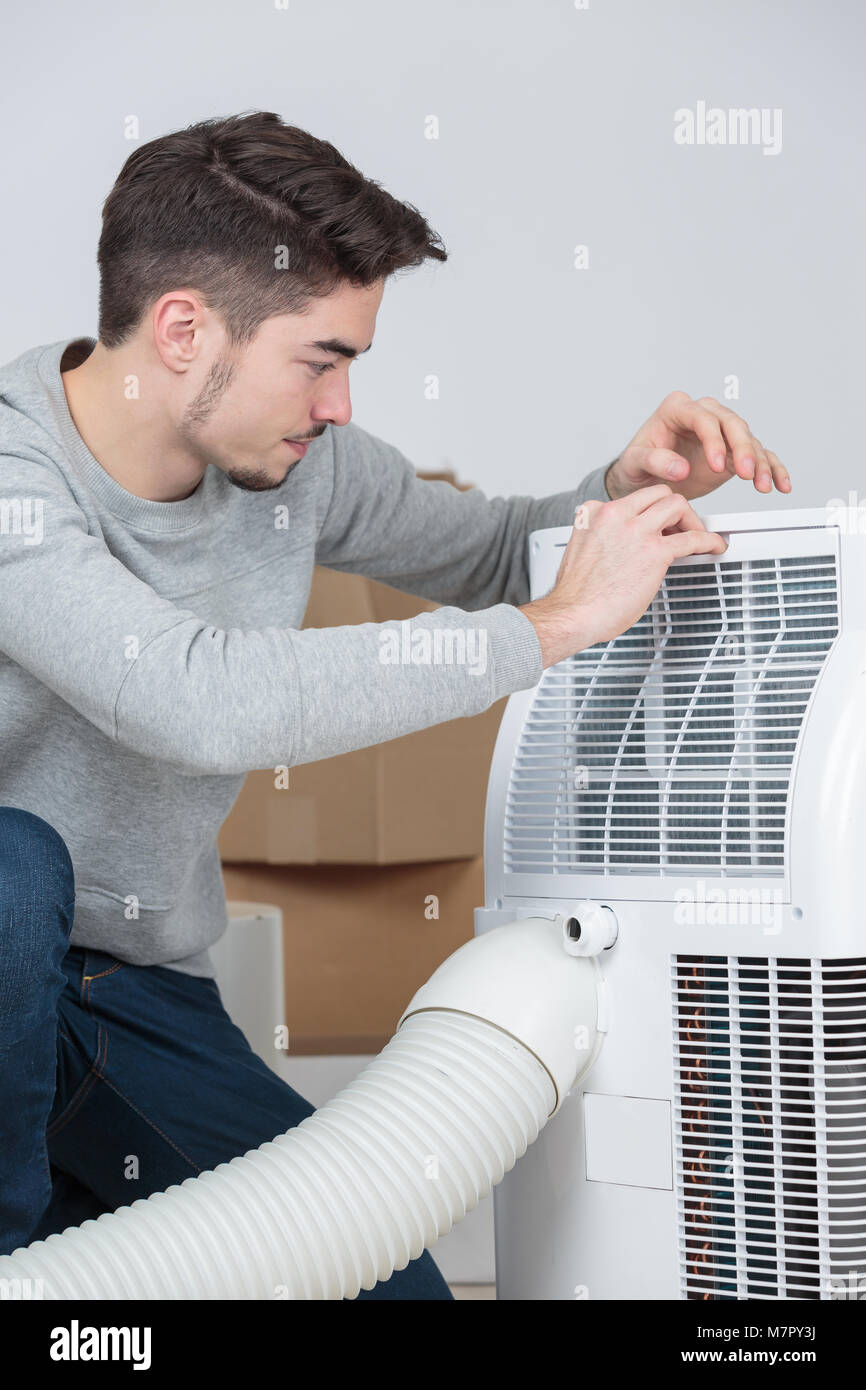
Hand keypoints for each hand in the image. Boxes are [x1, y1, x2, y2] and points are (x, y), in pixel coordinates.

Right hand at [520, 485, 727, 667]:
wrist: (573, 614)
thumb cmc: (576, 596)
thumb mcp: (581, 552)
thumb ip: (604, 541)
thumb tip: (623, 551)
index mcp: (594, 513)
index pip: (630, 500)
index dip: (647, 514)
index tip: (655, 526)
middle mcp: (615, 515)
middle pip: (657, 493)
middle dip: (672, 509)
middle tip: (680, 527)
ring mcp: (636, 530)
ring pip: (677, 504)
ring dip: (691, 519)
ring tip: (697, 534)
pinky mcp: (655, 551)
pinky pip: (693, 538)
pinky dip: (709, 540)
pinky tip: (714, 546)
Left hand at [605, 391, 790, 501]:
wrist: (643, 478)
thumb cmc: (636, 465)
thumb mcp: (634, 463)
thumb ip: (655, 462)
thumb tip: (680, 468)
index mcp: (676, 409)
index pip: (702, 418)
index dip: (713, 440)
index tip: (717, 466)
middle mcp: (702, 415)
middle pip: (732, 424)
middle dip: (743, 449)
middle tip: (747, 474)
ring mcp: (720, 432)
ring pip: (748, 439)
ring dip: (760, 462)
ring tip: (763, 485)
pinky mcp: (732, 451)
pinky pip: (757, 454)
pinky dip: (771, 468)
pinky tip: (781, 483)